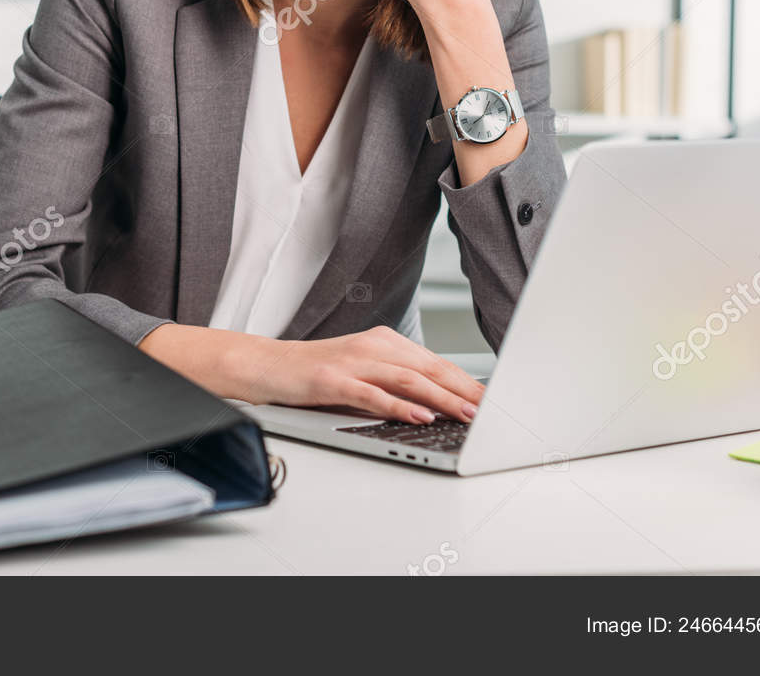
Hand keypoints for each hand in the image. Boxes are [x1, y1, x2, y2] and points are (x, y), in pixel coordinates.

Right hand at [240, 325, 486, 422]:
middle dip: (463, 390)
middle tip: (490, 409)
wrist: (268, 366)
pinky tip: (419, 416)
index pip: (435, 362)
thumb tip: (437, 404)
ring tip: (466, 414)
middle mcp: (373, 346)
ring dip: (441, 398)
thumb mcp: (363, 371)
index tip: (491, 399)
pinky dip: (398, 406)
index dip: (466, 381)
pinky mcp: (332, 380)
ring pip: (408, 380)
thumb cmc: (317, 373)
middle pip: (428, 368)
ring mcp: (352, 362)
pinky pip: (372, 394)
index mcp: (385, 342)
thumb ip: (395, 382)